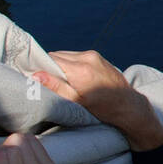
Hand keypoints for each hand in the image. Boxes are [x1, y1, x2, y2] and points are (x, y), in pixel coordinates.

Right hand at [34, 50, 162, 151]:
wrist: (128, 105)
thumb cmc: (102, 108)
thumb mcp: (76, 101)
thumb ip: (55, 86)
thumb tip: (35, 75)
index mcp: (81, 69)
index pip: (50, 59)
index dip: (40, 66)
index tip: (34, 76)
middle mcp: (87, 57)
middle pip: (57, 55)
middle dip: (50, 66)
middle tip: (48, 81)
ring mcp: (94, 55)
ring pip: (66, 55)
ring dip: (60, 65)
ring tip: (64, 82)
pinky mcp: (98, 56)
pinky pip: (76, 56)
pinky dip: (71, 64)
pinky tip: (74, 77)